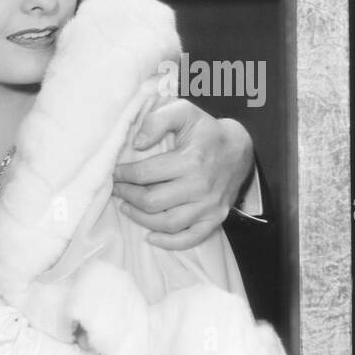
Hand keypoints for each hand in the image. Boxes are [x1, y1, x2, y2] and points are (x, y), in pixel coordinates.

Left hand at [112, 100, 254, 249]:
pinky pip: (189, 238)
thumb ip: (158, 120)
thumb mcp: (184, 112)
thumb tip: (138, 143)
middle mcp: (201, 186)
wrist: (240, 148)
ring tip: (126, 208)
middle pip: (152, 201)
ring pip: (166, 223)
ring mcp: (209, 206)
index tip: (114, 173)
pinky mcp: (215, 218)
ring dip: (140, 218)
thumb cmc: (206, 130)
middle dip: (127, 196)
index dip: (123, 175)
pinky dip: (168, 242)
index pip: (145, 174)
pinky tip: (150, 236)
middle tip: (117, 190)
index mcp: (191, 160)